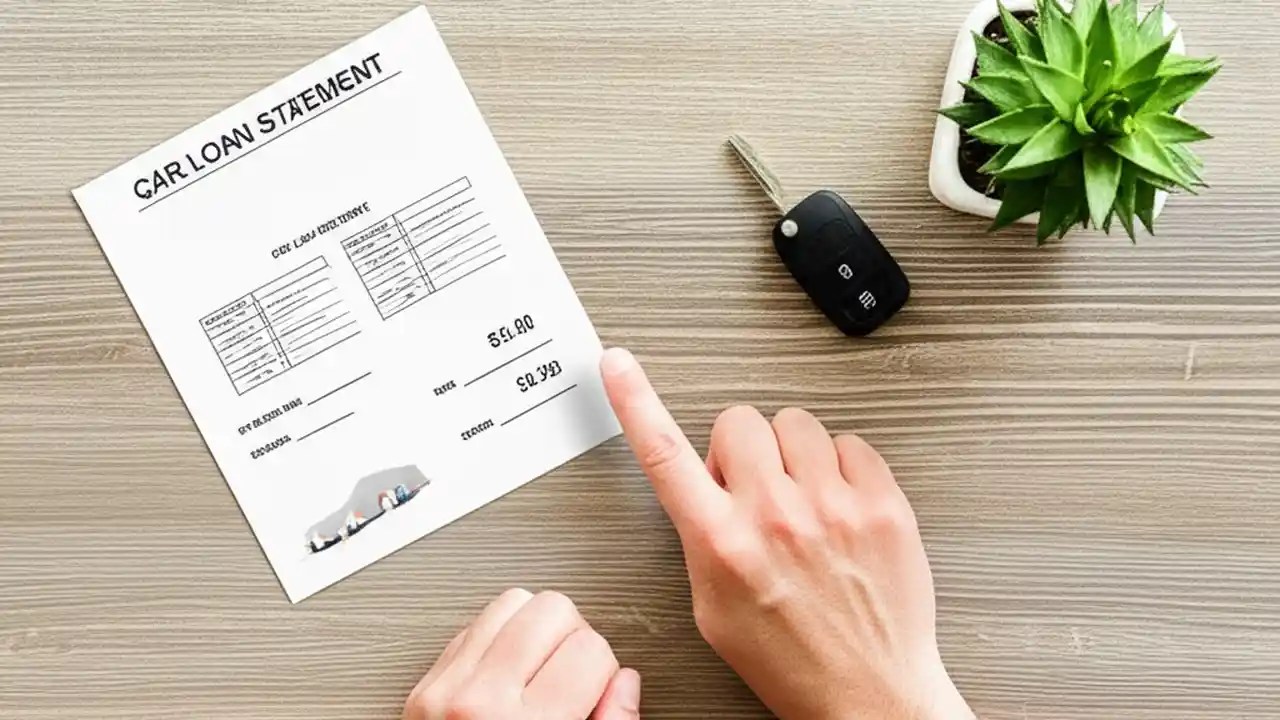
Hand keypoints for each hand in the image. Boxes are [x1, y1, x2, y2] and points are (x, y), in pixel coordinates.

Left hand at [403, 588, 641, 719]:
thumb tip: (624, 683)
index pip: (590, 650)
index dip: (604, 670)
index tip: (597, 691)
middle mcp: (480, 701)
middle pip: (552, 610)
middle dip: (574, 637)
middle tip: (573, 674)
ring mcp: (444, 690)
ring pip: (511, 603)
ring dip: (535, 628)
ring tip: (541, 667)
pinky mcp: (423, 688)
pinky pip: (474, 626)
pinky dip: (499, 639)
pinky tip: (510, 672)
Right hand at [601, 348, 973, 719]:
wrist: (869, 692)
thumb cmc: (790, 660)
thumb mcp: (712, 606)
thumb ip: (703, 536)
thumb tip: (707, 485)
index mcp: (722, 544)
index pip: (663, 453)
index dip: (633, 400)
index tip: (617, 365)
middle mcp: (775, 518)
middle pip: (739, 421)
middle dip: (740, 449)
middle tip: (755, 488)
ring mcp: (834, 507)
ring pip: (795, 423)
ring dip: (792, 454)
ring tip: (802, 500)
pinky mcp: (883, 505)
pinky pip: (851, 442)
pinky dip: (842, 466)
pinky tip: (839, 505)